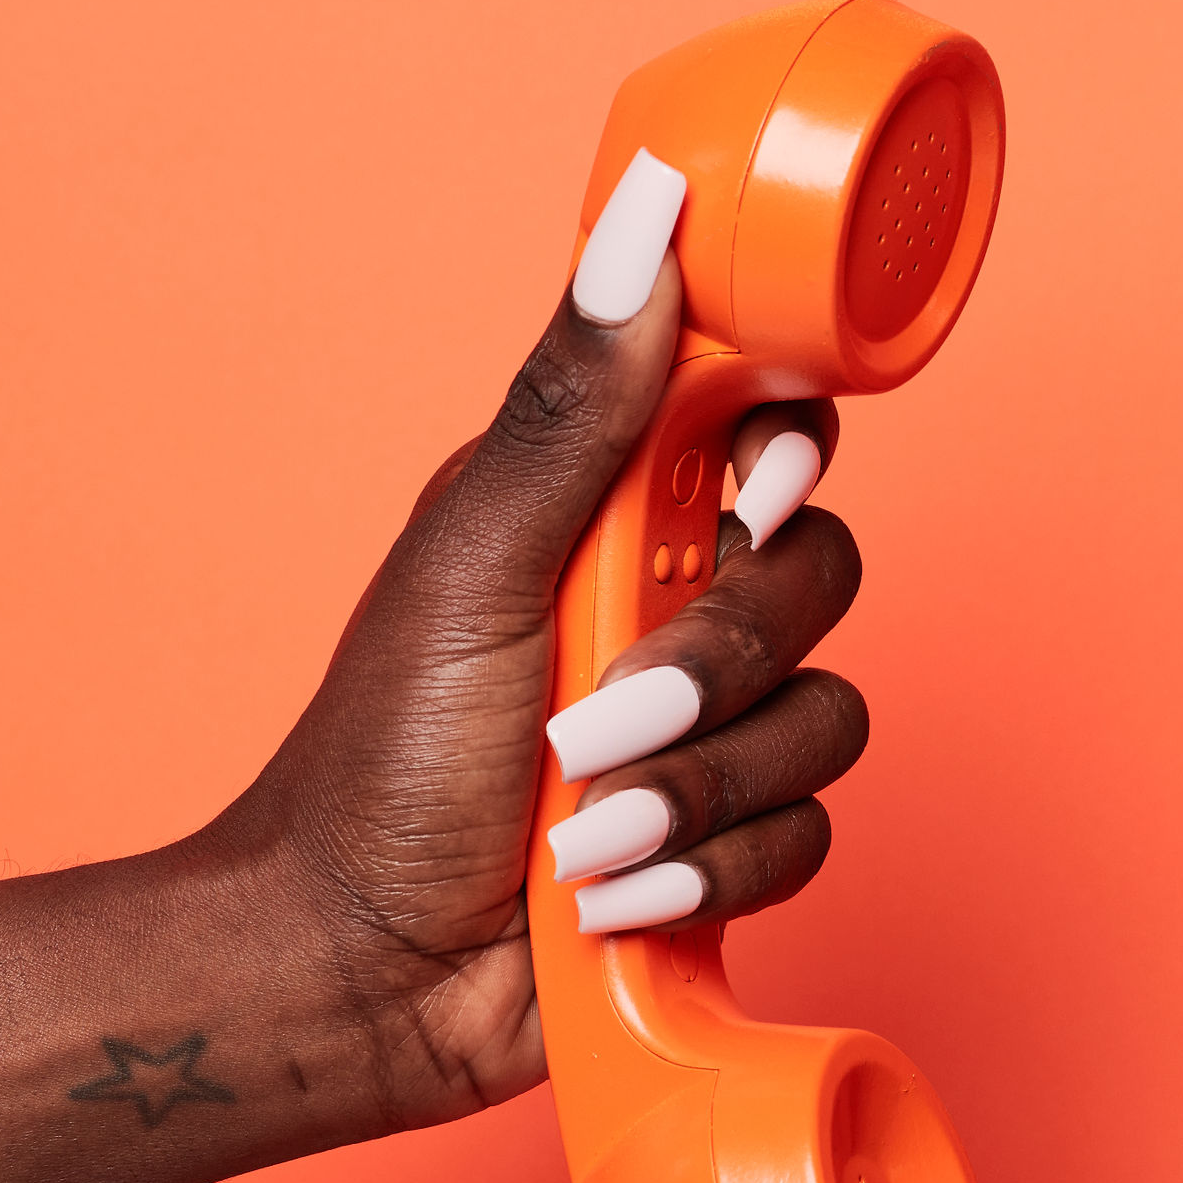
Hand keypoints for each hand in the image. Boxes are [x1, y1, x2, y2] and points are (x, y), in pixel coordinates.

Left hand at [191, 228, 864, 1136]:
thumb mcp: (476, 559)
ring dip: (699, 788)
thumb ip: (578, 400)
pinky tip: (614, 892)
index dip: (794, 453)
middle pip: (822, 579)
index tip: (758, 492)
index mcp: (615, 510)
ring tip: (582, 832)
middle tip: (604, 714)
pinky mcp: (733, 842)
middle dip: (721, 663)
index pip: (775, 427)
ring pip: (827, 719)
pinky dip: (708, 871)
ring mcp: (711, 728)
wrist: (354, 972)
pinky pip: (811, 836)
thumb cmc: (379, 760)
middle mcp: (677, 606)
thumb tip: (652, 211)